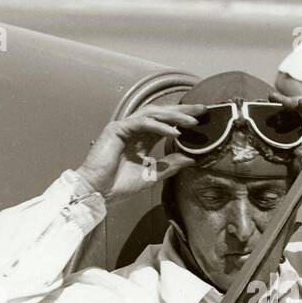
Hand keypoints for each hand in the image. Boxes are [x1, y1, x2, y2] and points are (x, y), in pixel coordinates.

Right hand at [74, 103, 205, 200]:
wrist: (98, 192)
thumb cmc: (120, 185)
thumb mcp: (153, 174)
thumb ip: (170, 165)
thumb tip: (191, 158)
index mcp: (143, 139)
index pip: (166, 124)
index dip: (183, 120)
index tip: (203, 120)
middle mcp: (135, 130)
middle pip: (162, 114)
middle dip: (182, 111)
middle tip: (202, 110)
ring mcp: (125, 127)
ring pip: (153, 114)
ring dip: (174, 116)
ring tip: (192, 122)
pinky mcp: (117, 129)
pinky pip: (142, 123)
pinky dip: (159, 126)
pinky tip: (174, 132)